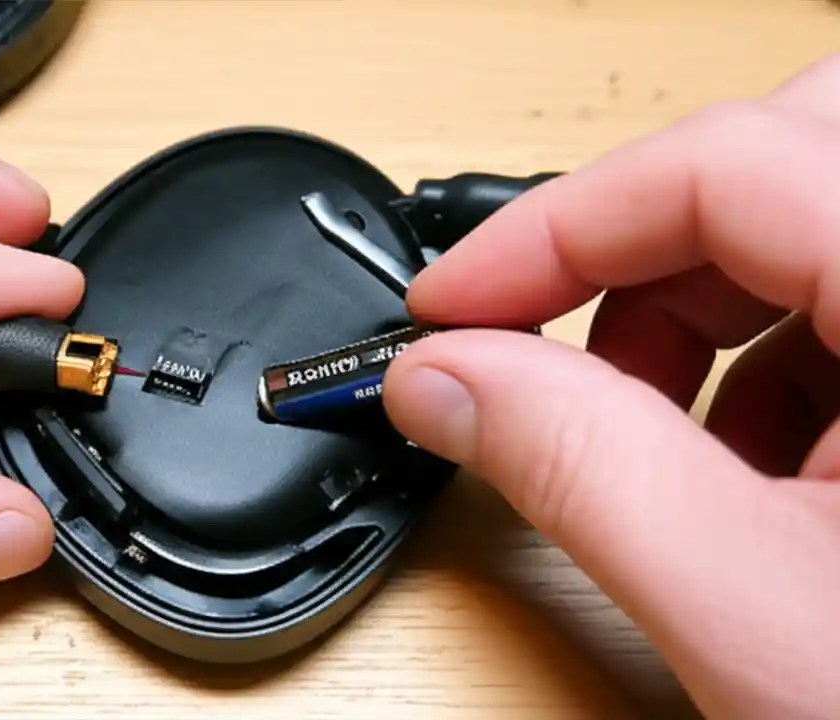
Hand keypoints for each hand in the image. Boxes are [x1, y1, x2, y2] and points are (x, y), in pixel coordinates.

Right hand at [384, 56, 839, 719]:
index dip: (555, 225)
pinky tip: (749, 467)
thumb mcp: (755, 612)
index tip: (457, 301)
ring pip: (813, 220)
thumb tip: (448, 379)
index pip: (722, 166)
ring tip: (652, 437)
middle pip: (781, 157)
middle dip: (641, 248)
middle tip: (558, 344)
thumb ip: (577, 469)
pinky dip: (768, 361)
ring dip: (698, 311)